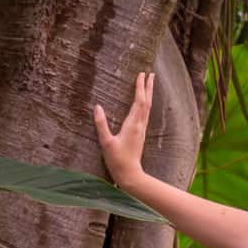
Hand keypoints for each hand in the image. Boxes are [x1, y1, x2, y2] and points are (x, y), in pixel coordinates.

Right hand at [92, 72, 153, 190]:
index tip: (141, 74)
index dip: (140, 87)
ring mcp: (141, 130)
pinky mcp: (140, 134)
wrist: (130, 174)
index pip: (138, 101)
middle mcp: (139, 125)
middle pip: (146, 102)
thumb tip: (97, 107)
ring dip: (148, 94)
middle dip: (148, 87)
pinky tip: (144, 103)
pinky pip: (145, 114)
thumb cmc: (117, 160)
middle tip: (151, 73)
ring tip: (149, 84)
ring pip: (147, 108)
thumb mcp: (106, 142)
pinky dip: (145, 104)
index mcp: (132, 125)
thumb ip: (101, 124)